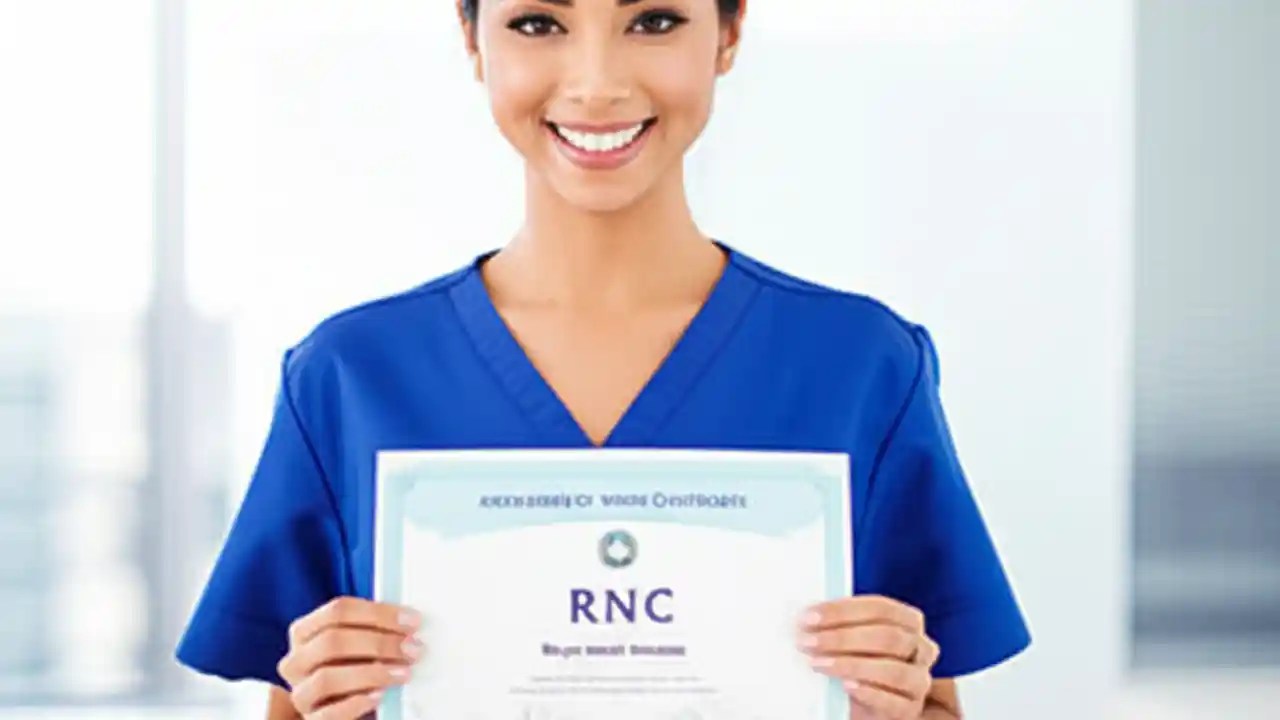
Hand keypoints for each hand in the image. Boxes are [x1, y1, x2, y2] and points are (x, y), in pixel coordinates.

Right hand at [277, 597, 423, 718]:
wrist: (339, 705)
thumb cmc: (353, 666)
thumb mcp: (358, 644)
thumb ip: (373, 629)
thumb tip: (409, 622)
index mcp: (304, 631)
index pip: (337, 611)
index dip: (378, 613)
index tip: (412, 620)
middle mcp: (296, 660)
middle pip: (332, 641)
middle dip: (379, 643)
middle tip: (413, 648)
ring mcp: (301, 692)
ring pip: (327, 678)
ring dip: (371, 673)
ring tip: (403, 672)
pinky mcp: (311, 719)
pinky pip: (328, 714)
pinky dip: (356, 703)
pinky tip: (379, 695)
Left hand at [797, 595, 940, 719]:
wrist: (860, 702)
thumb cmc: (854, 661)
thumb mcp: (850, 639)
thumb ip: (838, 624)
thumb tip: (808, 616)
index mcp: (908, 622)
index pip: (882, 609)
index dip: (844, 611)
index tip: (810, 617)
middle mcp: (921, 649)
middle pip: (888, 637)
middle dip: (843, 638)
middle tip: (807, 641)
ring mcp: (918, 681)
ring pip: (894, 670)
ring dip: (851, 665)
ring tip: (818, 663)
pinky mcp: (910, 710)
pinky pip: (894, 703)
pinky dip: (868, 692)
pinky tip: (845, 686)